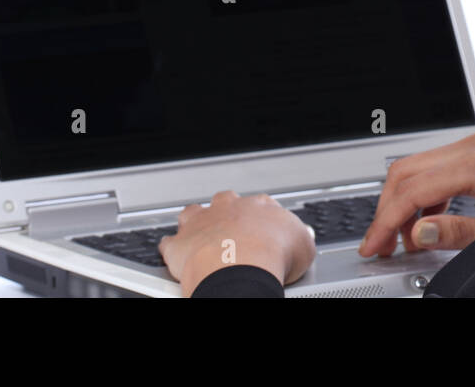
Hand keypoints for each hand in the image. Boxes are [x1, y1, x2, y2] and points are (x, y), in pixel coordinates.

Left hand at [159, 190, 316, 296]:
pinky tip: (178, 260)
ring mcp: (201, 223)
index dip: (261, 220)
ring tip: (200, 242)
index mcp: (258, 206)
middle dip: (226, 216)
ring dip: (195, 226)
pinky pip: (170, 244)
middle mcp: (227, 208)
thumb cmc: (271, 257)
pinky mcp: (179, 244)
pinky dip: (173, 251)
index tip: (264, 233)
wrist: (239, 270)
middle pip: (223, 204)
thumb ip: (301, 238)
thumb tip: (304, 239)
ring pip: (192, 216)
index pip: (259, 206)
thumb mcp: (303, 246)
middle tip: (234, 236)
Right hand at [358, 132, 474, 256]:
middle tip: (379, 243)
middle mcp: (470, 146)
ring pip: (414, 167)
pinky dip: (421, 195)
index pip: (413, 189)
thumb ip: (458, 231)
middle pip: (405, 171)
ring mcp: (471, 144)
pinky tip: (425, 223)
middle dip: (386, 210)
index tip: (375, 243)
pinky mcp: (474, 150)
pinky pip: (433, 167)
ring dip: (401, 202)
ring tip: (402, 239)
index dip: (388, 220)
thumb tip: (419, 233)